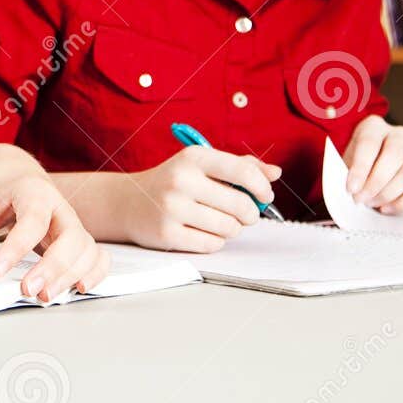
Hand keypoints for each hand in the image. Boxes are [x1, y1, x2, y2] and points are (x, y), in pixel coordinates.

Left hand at [0, 146, 109, 302]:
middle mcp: (58, 206)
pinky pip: (98, 256)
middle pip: (69, 237)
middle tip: (27, 291)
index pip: (30, 219)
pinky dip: (95, 273)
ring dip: (70, 276)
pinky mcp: (79, 238)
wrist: (16, 172)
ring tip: (45, 298)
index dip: (16, 248)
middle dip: (52, 267)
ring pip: (86, 249)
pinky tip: (78, 290)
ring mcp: (72, 223)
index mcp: (30, 191)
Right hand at [121, 145, 282, 251]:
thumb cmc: (174, 182)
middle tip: (244, 214)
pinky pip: (212, 245)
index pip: (243, 171)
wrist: (128, 202)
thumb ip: (239, 166)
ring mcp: (172, 208)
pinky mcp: (166, 234)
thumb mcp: (201, 165)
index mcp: (193, 157)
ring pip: (230, 228)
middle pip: (241, 205)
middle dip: (249, 214)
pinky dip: (214, 241)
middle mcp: (181, 180)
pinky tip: (201, 231)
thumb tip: (275, 173)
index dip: (262, 187)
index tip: (265, 196)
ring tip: (217, 221)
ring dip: (231, 229)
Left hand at [343, 115, 402, 213]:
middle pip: (394, 154)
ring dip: (389, 192)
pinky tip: (388, 208)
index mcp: (374, 126)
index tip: (351, 188)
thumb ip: (346, 173)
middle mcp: (399, 135)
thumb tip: (351, 191)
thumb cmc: (358, 165)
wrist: (372, 169)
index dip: (360, 167)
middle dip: (376, 181)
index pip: (369, 142)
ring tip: (372, 203)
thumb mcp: (346, 163)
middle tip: (361, 199)